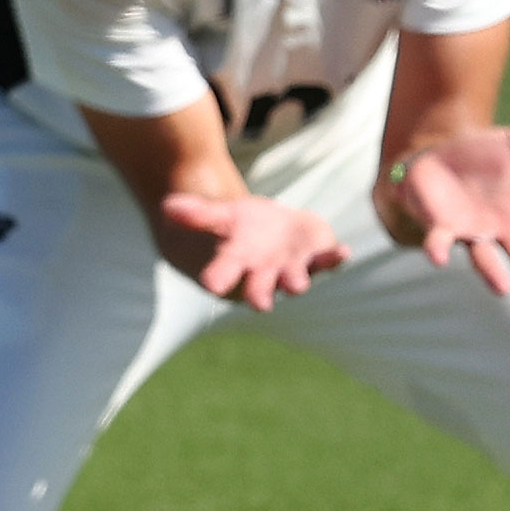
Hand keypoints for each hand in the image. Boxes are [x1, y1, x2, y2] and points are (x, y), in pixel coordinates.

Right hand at [152, 188, 346, 310]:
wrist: (270, 234)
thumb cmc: (240, 228)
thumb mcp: (220, 216)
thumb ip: (196, 214)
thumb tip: (166, 206)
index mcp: (236, 264)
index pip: (223, 274)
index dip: (218, 277)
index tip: (212, 284)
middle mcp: (263, 274)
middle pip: (259, 289)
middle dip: (259, 295)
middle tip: (259, 304)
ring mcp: (290, 269)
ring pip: (294, 281)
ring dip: (295, 282)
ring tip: (296, 283)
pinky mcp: (315, 258)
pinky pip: (326, 262)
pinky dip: (334, 259)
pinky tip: (342, 253)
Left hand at [383, 99, 509, 307]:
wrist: (437, 161)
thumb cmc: (482, 157)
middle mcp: (500, 229)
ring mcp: (471, 233)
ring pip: (485, 258)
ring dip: (492, 273)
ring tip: (503, 290)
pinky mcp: (441, 228)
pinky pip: (440, 242)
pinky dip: (439, 249)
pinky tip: (438, 258)